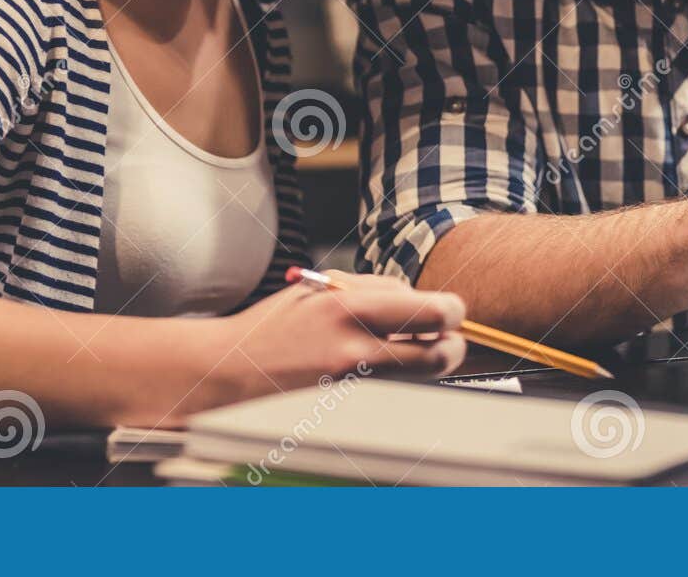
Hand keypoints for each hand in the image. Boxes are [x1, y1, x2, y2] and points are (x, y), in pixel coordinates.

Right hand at [201, 276, 466, 406]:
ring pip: (422, 369)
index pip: (430, 311)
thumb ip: (373, 290)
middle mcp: (356, 346)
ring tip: (422, 346)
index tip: (451, 310)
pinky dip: (401, 367)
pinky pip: (395, 378)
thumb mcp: (322, 290)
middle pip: (439, 351)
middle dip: (454, 342)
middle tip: (452, 335)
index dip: (451, 310)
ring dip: (432, 357)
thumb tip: (417, 298)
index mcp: (349, 307)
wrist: (234, 368)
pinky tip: (387, 358)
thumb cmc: (276, 323)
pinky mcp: (350, 398)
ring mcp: (354, 378)